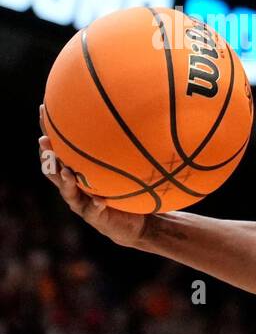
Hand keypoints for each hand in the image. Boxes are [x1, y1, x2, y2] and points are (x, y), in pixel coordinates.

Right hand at [38, 105, 148, 248]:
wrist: (134, 222)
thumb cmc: (125, 189)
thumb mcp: (121, 166)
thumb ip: (120, 147)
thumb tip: (130, 114)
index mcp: (76, 172)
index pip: (58, 150)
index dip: (49, 132)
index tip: (43, 111)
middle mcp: (74, 187)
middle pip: (54, 171)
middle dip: (48, 157)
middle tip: (44, 142)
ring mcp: (83, 203)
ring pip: (68, 192)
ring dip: (65, 182)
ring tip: (66, 172)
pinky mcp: (96, 218)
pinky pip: (94, 211)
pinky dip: (96, 206)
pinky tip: (100, 201)